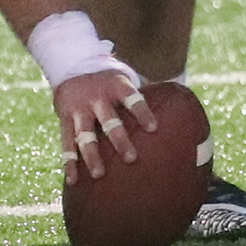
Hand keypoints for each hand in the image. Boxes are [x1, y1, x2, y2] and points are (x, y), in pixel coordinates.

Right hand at [53, 70, 157, 184]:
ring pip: (85, 135)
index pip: (132, 99)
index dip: (142, 112)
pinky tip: (74, 180)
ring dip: (92, 155)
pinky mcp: (65, 118)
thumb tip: (179, 118)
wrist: (71, 65)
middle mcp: (97, 97)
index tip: (153, 129)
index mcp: (116, 86)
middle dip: (119, 140)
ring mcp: (79, 109)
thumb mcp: (124, 81)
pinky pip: (67, 142)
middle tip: (131, 159)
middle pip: (109, 120)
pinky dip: (70, 162)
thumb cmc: (108, 81)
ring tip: (99, 174)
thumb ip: (144, 98)